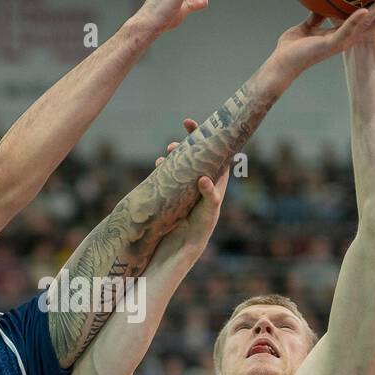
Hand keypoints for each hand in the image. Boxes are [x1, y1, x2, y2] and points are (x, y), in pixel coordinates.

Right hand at [153, 118, 227, 260]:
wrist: (182, 248)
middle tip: (173, 145)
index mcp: (215, 183)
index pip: (216, 155)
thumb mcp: (208, 213)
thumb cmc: (200, 231)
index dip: (209, 138)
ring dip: (172, 158)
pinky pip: (168, 176)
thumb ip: (210, 196)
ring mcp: (186, 188)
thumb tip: (204, 178)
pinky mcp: (173, 195)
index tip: (194, 126)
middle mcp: (201, 183)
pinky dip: (164, 169)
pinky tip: (158, 167)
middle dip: (185, 147)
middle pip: (196, 157)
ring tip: (164, 157)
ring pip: (180, 166)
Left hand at [271, 0, 374, 82]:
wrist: (281, 63)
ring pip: (365, 24)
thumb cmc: (292, 47)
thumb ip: (316, 15)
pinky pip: (345, 30)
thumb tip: (319, 2)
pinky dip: (355, 20)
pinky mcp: (330, 45)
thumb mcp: (306, 26)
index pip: (366, 19)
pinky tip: (364, 10)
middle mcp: (345, 38)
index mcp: (341, 33)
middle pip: (373, 22)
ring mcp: (340, 42)